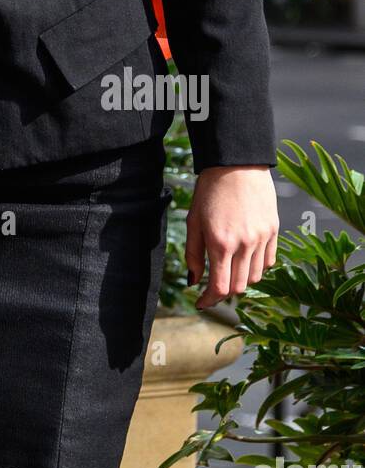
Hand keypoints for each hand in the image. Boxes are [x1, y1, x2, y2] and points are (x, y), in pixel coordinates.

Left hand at [187, 166, 278, 308]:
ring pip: (255, 277)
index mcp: (221, 243)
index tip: (201, 303)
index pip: (220, 287)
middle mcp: (244, 245)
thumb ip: (193, 254)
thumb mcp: (193, 221)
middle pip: (238, 286)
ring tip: (228, 269)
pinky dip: (256, 267)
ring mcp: (262, 239)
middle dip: (224, 292)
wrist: (237, 164)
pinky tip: (245, 258)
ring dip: (240, 280)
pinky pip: (268, 262)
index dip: (209, 300)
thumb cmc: (210, 190)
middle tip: (212, 287)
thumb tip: (194, 281)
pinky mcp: (274, 231)